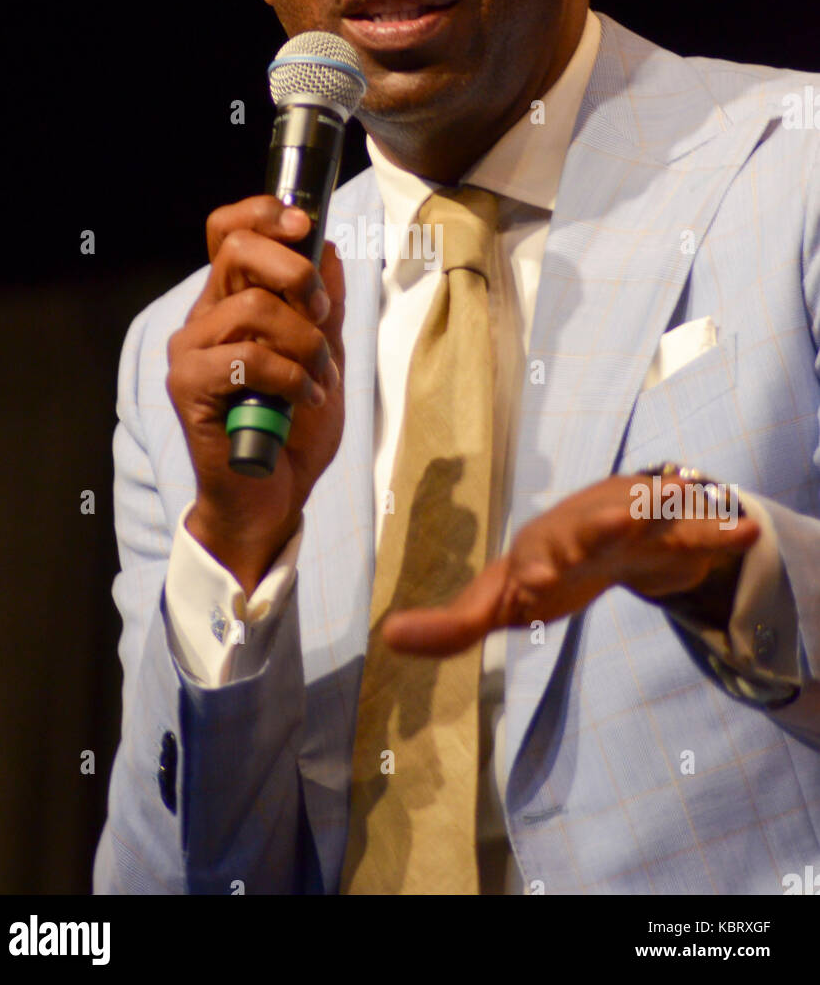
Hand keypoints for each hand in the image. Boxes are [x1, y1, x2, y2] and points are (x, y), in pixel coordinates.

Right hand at [165, 195, 344, 593]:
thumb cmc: (294, 429)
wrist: (271, 498)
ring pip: (252, 306)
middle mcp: (204, 318)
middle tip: (321, 313)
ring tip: (320, 378)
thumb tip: (328, 246)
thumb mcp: (324, 355)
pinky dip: (291, 376)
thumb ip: (324, 304)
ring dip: (304, 341)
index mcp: (231, 301)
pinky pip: (246, 356)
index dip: (262, 214)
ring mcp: (190, 351)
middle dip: (295, 273)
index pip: (227, 230)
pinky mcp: (188, 386)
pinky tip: (305, 399)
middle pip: (236, 250)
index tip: (303, 225)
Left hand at [381, 474, 760, 656]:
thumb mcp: (501, 599)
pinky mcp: (669, 533)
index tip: (533, 591)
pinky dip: (718, 528)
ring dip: (662, 505)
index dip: (535, 574)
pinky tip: (744, 525)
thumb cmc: (548, 565)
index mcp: (542, 548)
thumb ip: (451, 624)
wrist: (610, 529)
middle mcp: (584, 527)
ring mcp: (628, 526)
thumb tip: (386, 638)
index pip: (535, 558)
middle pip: (589, 524)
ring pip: (644, 513)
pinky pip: (695, 530)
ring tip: (685, 493)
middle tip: (619, 515)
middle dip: (599, 524)